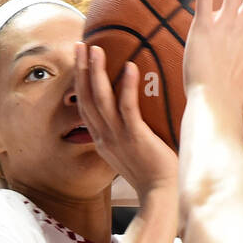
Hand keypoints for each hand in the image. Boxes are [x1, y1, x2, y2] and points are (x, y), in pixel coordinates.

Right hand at [74, 42, 177, 198]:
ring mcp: (118, 138)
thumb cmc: (154, 176)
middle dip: (82, 70)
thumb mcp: (133, 153)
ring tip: (96, 49)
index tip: (81, 60)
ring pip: (100, 100)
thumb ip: (129, 134)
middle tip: (80, 45)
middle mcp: (105, 138)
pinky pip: (128, 108)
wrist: (163, 196)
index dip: (81, 82)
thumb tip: (137, 116)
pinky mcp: (135, 138)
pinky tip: (130, 66)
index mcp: (102, 141)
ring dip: (96, 72)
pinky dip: (127, 86)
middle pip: (86, 98)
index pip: (86, 107)